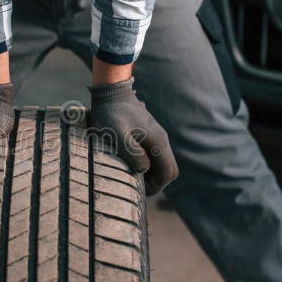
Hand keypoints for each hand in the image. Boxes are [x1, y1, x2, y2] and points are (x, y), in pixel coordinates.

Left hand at [89, 77, 177, 193]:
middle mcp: (162, 139)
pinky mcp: (150, 133)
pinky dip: (148, 164)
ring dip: (152, 173)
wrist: (112, 92)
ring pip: (163, 162)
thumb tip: (143, 169)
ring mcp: (157, 136)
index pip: (168, 173)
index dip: (157, 186)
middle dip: (157, 182)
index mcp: (158, 142)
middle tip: (137, 185)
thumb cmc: (111, 114)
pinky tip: (131, 163)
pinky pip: (156, 155)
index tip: (139, 190)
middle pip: (170, 170)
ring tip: (132, 175)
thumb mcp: (117, 135)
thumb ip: (132, 153)